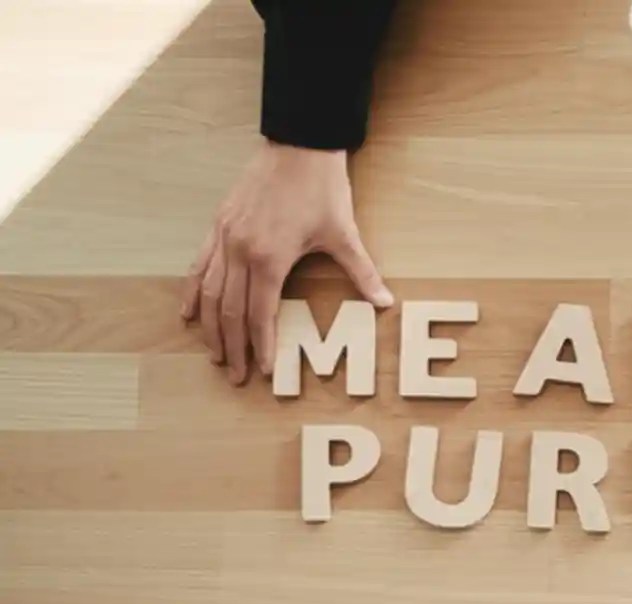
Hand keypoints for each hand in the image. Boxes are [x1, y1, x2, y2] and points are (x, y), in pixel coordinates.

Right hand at [180, 142, 394, 384]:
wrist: (299, 144)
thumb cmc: (322, 188)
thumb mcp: (345, 233)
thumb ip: (362, 272)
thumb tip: (386, 302)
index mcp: (270, 258)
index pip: (260, 314)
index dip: (261, 345)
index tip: (263, 371)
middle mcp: (240, 251)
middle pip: (230, 310)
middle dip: (233, 346)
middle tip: (235, 376)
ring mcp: (225, 236)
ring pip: (208, 291)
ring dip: (210, 326)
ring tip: (214, 353)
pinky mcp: (219, 223)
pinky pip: (198, 264)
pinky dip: (192, 291)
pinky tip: (189, 312)